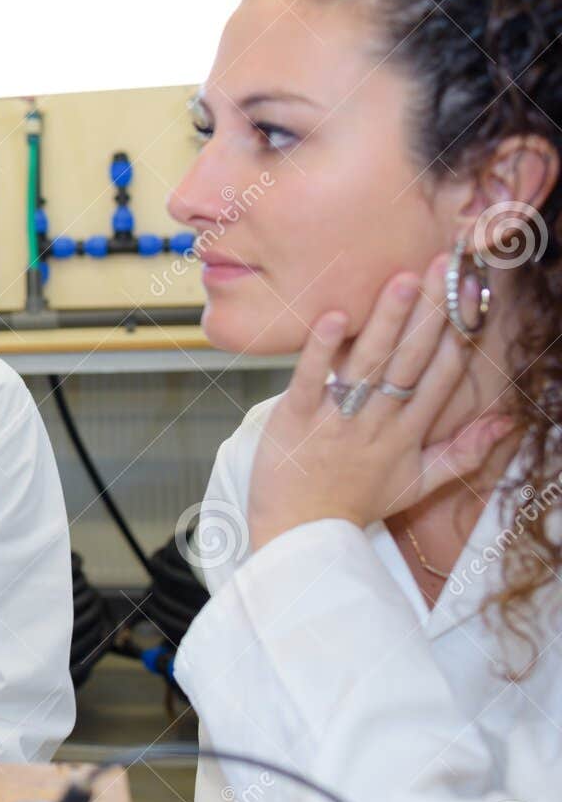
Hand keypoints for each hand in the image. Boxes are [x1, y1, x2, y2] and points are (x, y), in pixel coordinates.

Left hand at [247, 256, 514, 549]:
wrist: (297, 534)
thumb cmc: (354, 505)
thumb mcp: (418, 485)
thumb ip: (462, 453)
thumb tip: (505, 422)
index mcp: (407, 436)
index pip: (441, 379)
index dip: (457, 335)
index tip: (472, 294)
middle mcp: (377, 425)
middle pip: (410, 362)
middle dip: (430, 313)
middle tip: (445, 266)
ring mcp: (336, 422)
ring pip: (368, 365)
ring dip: (386, 321)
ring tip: (402, 279)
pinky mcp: (295, 421)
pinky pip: (311, 381)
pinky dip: (322, 350)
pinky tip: (335, 317)